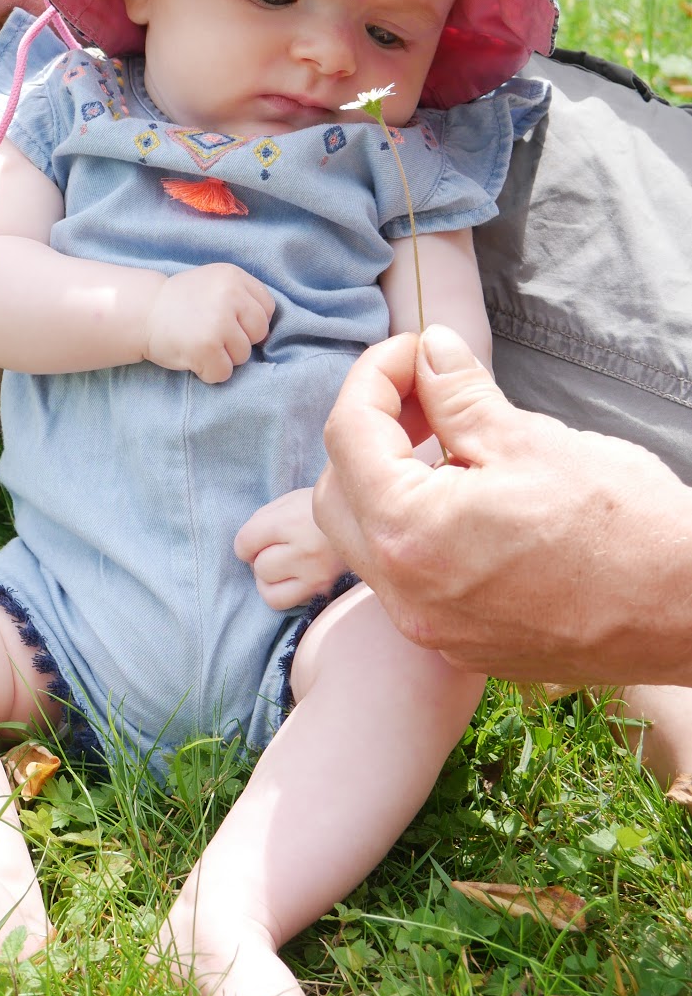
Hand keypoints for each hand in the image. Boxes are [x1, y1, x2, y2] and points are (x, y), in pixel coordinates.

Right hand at [141, 264, 273, 383]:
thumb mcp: (214, 284)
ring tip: (199, 343)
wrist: (141, 313)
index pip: (267, 308)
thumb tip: (266, 333)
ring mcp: (218, 323)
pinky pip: (224, 372)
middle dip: (239, 340)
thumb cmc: (180, 304)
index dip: (250, 322)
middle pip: (259, 333)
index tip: (229, 323)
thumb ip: (241, 297)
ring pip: (243, 355)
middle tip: (212, 335)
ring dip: (223, 357)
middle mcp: (229, 296)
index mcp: (233, 277)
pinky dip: (209, 372)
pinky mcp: (207, 348)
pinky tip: (193, 357)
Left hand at [235, 487, 346, 610]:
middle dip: (261, 558)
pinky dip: (285, 591)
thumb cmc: (324, 508)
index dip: (245, 542)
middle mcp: (307, 552)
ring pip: (269, 593)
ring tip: (283, 566)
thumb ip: (263, 521)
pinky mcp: (326, 592)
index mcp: (294, 522)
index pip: (245, 542)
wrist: (372, 521)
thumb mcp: (292, 501)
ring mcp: (319, 577)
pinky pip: (288, 604)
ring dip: (270, 580)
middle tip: (276, 549)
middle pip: (259, 568)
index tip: (257, 537)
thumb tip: (244, 549)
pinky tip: (295, 576)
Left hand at [313, 324, 691, 685]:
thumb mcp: (531, 440)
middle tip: (421, 393)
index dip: (374, 376)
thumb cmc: (626, 527)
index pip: (348, 435)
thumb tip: (428, 352)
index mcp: (410, 535)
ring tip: (448, 442)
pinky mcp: (460, 644)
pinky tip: (467, 497)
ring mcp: (430, 629)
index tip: (412, 351)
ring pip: (368, 540)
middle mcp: (404, 594)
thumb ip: (459, 395)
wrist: (691, 612)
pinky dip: (416, 529)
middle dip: (368, 431)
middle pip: (338, 492)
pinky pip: (407, 577)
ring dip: (388, 482)